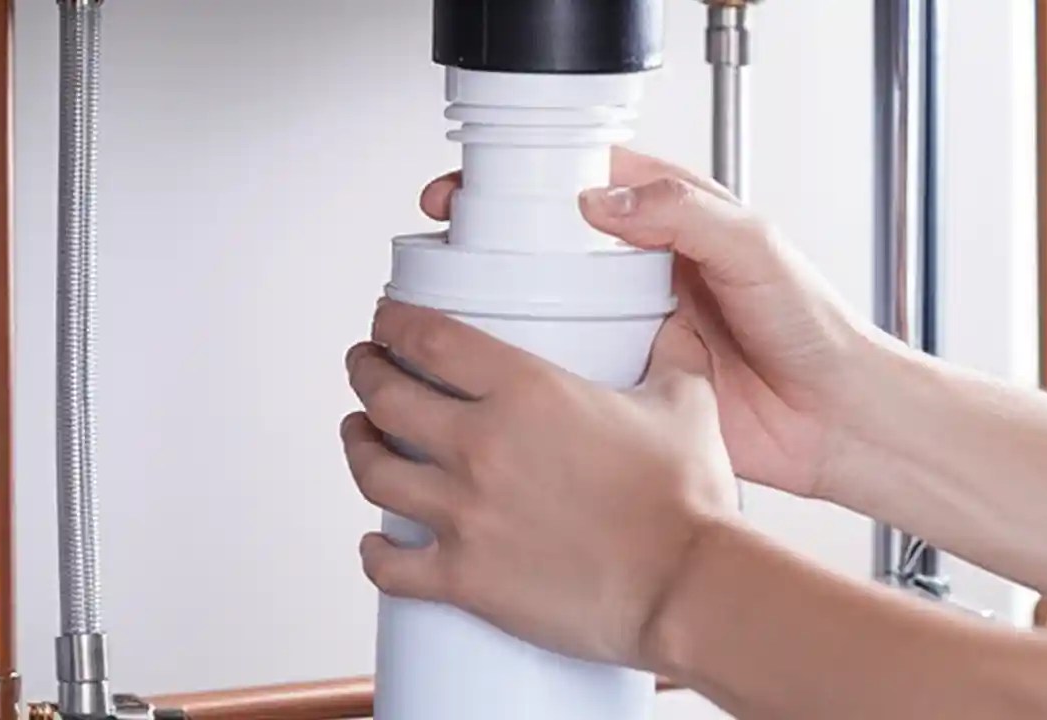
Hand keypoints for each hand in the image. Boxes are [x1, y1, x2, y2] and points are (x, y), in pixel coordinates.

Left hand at [343, 301, 741, 666]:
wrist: (688, 585)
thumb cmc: (688, 500)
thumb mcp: (684, 401)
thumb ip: (668, 359)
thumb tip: (673, 336)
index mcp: (527, 391)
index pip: (430, 338)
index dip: (394, 323)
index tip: (386, 322)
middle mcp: (481, 445)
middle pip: (385, 396)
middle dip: (365, 373)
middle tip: (365, 367)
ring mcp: (466, 513)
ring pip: (373, 471)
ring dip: (358, 446)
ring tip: (360, 434)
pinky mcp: (465, 578)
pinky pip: (390, 565)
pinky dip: (373, 551)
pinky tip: (374, 542)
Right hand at [419, 149, 873, 497]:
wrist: (833, 420)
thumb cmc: (814, 329)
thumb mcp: (755, 248)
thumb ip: (686, 213)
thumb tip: (605, 200)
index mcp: (677, 223)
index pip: (592, 180)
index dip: (530, 176)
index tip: (480, 186)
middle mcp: (649, 271)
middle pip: (558, 239)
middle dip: (501, 235)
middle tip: (452, 240)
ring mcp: (636, 324)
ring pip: (556, 300)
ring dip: (510, 299)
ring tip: (460, 299)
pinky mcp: (632, 377)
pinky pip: (572, 361)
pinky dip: (537, 359)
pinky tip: (506, 362)